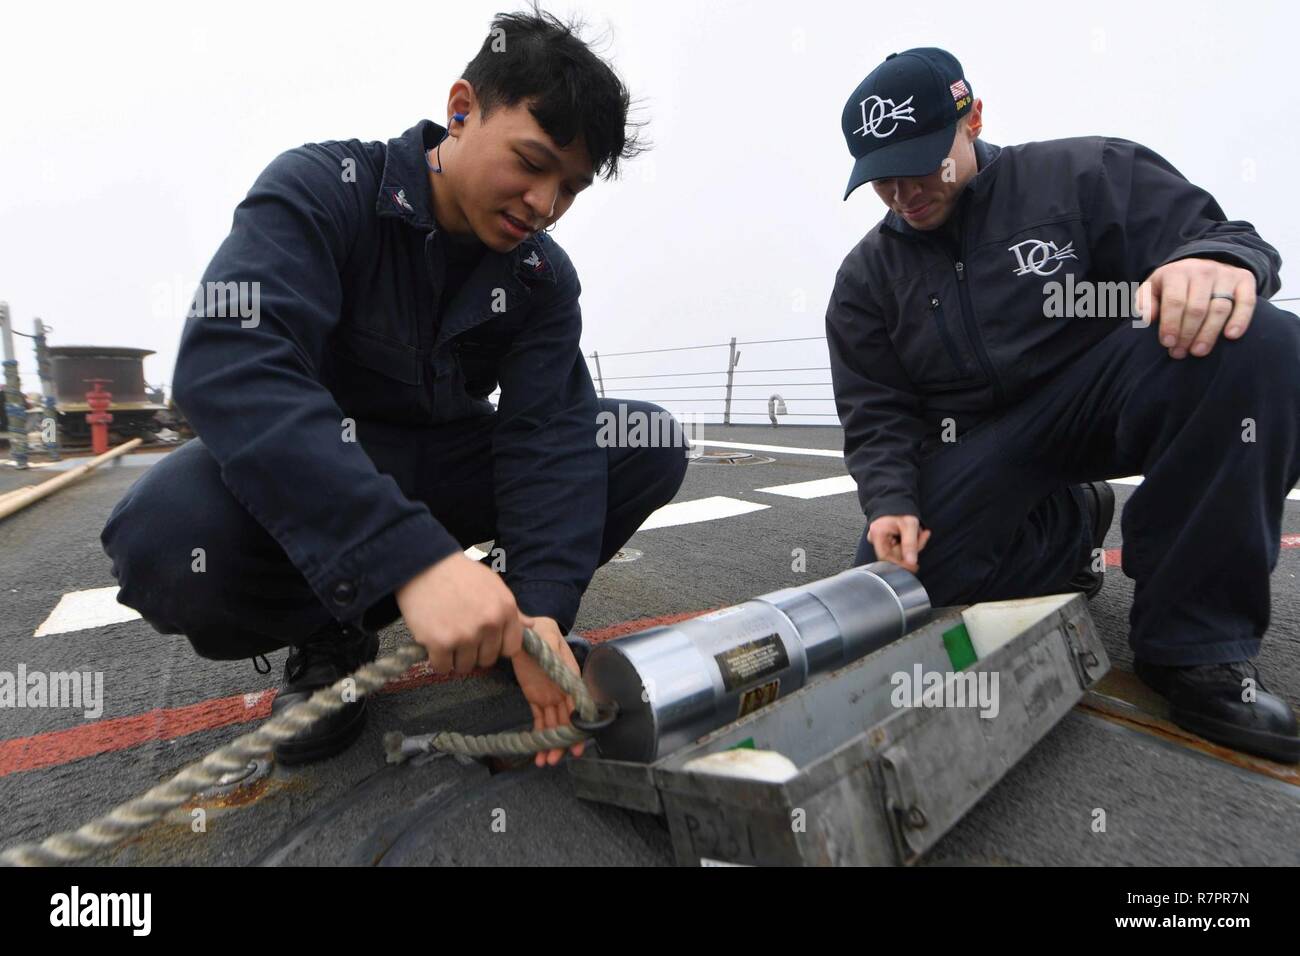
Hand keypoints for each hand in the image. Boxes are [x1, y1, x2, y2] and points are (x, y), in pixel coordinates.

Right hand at [395, 552, 522, 673]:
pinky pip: (442, 667)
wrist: (423, 565)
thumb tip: (531, 625)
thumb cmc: (459, 574)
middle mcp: (489, 624)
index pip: (511, 648)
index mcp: (505, 609)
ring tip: (447, 638)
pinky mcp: (440, 643)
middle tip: (461, 637)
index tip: (484, 641)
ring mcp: (466, 635)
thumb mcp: (493, 584)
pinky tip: (434, 645)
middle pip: (487, 659)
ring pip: (465, 666)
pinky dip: (437, 661)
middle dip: (475, 653)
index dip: (497, 647)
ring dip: (455, 658)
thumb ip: (512, 610)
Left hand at [509, 615, 585, 767]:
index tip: (577, 743)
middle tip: (556, 758)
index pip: (579, 706)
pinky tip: (536, 751)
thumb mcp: (546, 636)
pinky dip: (538, 735)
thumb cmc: (541, 630)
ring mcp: (550, 696)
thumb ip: (550, 646)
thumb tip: (553, 651)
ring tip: (544, 761)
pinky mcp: (536, 698)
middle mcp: (564, 690)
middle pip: (567, 720)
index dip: (579, 725)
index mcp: (571, 678)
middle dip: (564, 741)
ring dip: (551, 743)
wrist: (527, 631)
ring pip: (554, 725)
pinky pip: (540, 720)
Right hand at [867, 514, 931, 573]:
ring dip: (912, 544)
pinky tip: (916, 533)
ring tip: (921, 532)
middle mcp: (875, 538)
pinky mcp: (885, 539)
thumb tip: (911, 562)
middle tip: (923, 536)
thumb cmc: (900, 508)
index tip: (914, 565)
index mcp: (877, 534)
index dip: (900, 563)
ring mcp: (879, 539)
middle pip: (894, 554)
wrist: (895, 498)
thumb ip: (910, 544)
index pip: (886, 558)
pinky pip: (898, 546)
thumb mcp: (909, 525)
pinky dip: (909, 542)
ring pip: (898, 551)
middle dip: (911, 549)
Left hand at [1136, 258, 1256, 358]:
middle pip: (1197, 308)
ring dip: (1208, 334)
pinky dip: (1240, 319)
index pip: (1175, 301)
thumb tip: (1148, 318)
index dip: (1171, 324)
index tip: (1167, 343)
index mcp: (1177, 272)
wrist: (1200, 266)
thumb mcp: (1152, 289)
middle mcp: (1203, 270)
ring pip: (1219, 308)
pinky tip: (1231, 336)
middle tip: (1180, 353)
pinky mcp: (1245, 280)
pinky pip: (1246, 302)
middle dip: (1187, 334)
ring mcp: (1226, 274)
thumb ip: (1144, 302)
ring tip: (1198, 351)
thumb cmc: (1172, 286)